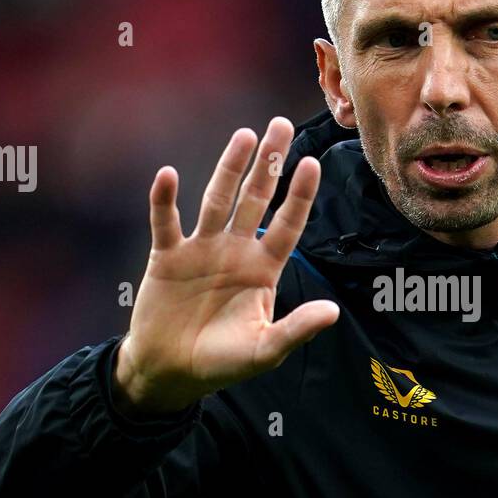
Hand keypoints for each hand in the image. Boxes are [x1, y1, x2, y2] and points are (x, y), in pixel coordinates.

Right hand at [113, 116, 339, 415]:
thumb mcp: (264, 350)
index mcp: (263, 269)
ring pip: (217, 200)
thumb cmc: (222, 362)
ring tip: (244, 136)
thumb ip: (296, 330)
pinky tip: (167, 175)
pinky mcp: (166, 256)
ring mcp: (201, 249)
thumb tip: (333, 313)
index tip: (312, 163)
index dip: (300, 196)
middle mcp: (235, 250)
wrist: (172, 372)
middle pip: (255, 198)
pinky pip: (166, 222)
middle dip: (269, 164)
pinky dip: (164, 200)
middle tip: (281, 125)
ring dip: (229, 168)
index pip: (287, 224)